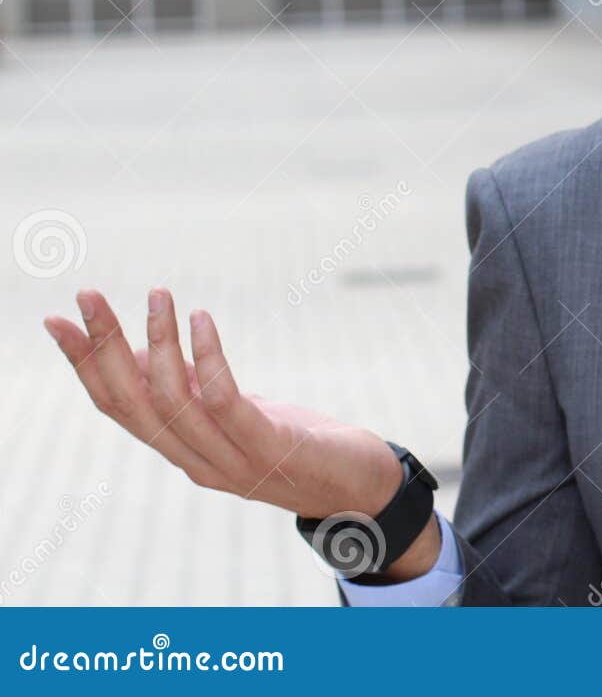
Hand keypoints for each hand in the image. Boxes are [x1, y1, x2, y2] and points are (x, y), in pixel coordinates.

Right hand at [43, 287, 440, 579]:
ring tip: (157, 293)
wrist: (362, 489)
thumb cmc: (297, 444)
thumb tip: (148, 349)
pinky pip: (225, 401)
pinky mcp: (270, 448)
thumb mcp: (238, 413)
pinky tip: (200, 320)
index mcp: (183, 451)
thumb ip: (193, 390)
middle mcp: (196, 461)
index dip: (84, 364)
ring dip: (158, 343)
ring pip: (173, 400)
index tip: (57, 320)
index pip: (118, 407)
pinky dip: (206, 359)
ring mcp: (231, 461)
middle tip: (87, 295)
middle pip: (134, 402)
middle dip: (104, 347)